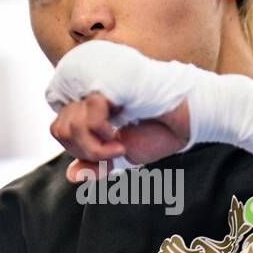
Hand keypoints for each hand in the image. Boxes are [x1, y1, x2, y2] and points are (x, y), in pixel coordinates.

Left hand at [44, 39, 252, 180]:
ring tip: (119, 146)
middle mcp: (89, 81)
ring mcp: (97, 77)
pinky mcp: (108, 80)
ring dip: (94, 148)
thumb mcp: (123, 153)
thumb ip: (96, 160)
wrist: (194, 119)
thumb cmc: (163, 130)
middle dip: (85, 151)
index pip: (58, 125)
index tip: (106, 153)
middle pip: (58, 128)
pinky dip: (100, 139)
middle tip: (114, 154)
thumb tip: (72, 175)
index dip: (77, 146)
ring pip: (68, 123)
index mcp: (90, 94)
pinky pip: (87, 117)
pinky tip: (120, 141)